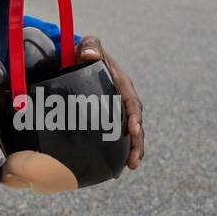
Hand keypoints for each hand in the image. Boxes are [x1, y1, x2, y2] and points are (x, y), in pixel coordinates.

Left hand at [77, 36, 143, 170]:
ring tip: (130, 167)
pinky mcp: (109, 119)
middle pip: (135, 124)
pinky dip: (117, 152)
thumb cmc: (85, 52)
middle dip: (137, 143)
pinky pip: (116, 137)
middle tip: (134, 162)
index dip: (134, 117)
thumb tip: (90, 55)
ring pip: (129, 134)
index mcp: (122, 84)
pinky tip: (113, 170)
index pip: (132, 102)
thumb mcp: (88, 46)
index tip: (134, 130)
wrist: (79, 59)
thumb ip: (90, 46)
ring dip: (132, 151)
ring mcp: (118, 111)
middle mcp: (124, 100)